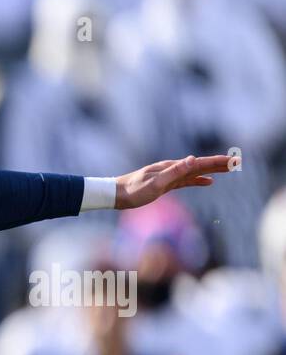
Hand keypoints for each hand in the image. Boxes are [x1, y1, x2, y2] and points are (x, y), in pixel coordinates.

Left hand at [113, 154, 233, 209]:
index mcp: (172, 167)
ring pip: (196, 172)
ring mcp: (170, 176)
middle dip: (220, 164)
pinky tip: (208, 182)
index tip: (234, 161)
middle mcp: (172, 168)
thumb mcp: (155, 183)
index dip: (218, 162)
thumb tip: (193, 159)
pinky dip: (199, 180)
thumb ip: (174, 172)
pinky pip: (187, 181)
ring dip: (213, 170)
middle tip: (238, 162)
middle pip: (201, 165)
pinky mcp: (166, 184)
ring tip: (229, 170)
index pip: (200, 163)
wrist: (116, 195)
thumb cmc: (133, 191)